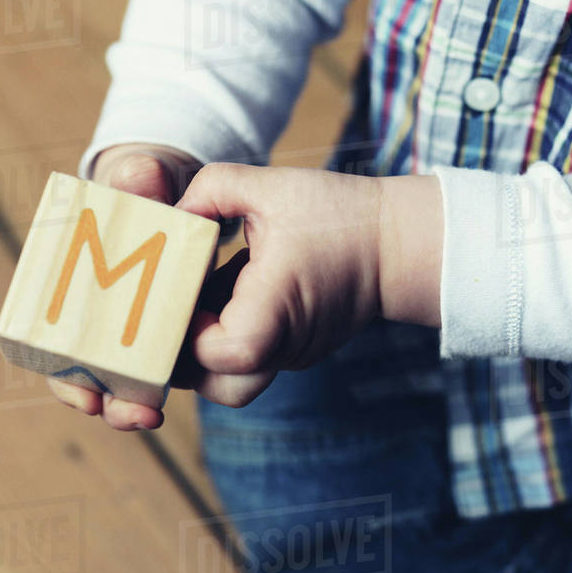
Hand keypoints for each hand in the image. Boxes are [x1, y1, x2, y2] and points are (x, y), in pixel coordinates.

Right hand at [47, 143, 198, 429]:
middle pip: (90, 378)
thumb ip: (139, 181)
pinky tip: (175, 398)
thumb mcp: (137, 186)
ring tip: (149, 414)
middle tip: (130, 413)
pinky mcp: (165, 338)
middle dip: (107, 402)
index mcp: (74, 291)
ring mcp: (131, 334)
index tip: (84, 392)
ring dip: (133, 405)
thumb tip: (143, 175)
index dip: (66, 377)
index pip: (56, 347)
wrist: (165, 200)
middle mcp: (96, 322)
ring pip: (125, 384)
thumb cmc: (138, 195)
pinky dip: (162, 386)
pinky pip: (161, 371)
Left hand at [174, 164, 440, 407]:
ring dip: (204, 345)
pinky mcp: (294, 349)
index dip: (189, 330)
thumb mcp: (268, 186)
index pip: (220, 353)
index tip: (180, 289)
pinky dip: (226, 333)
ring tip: (196, 294)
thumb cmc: (340, 214)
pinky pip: (249, 357)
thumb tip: (172, 214)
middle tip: (172, 308)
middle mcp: (285, 346)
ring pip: (231, 378)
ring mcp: (291, 354)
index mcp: (277, 310)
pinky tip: (219, 288)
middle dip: (186, 355)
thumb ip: (209, 189)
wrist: (399, 243)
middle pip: (219, 387)